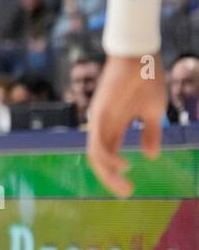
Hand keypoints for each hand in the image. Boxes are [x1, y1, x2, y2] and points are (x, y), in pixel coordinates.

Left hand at [86, 54, 165, 197]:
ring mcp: (99, 120)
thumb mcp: (153, 112)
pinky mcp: (99, 114)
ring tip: (124, 185)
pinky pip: (97, 142)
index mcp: (115, 126)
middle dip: (110, 179)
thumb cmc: (147, 80)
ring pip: (95, 155)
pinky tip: (122, 165)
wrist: (141, 56)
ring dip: (107, 173)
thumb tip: (151, 156)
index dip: (115, 174)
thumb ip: (151, 134)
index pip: (109, 155)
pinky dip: (107, 157)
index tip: (129, 189)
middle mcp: (103, 126)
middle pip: (99, 159)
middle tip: (126, 193)